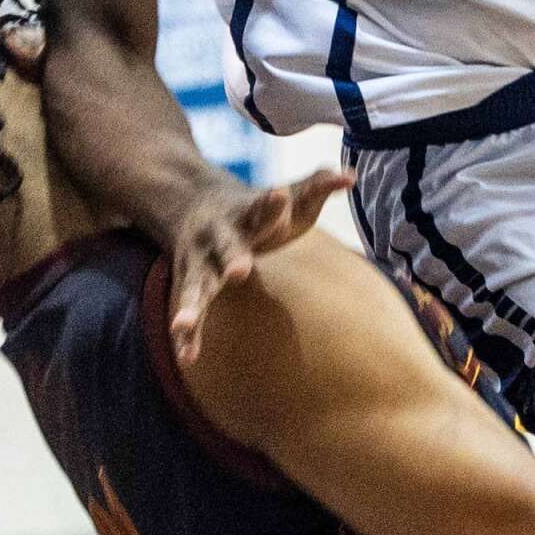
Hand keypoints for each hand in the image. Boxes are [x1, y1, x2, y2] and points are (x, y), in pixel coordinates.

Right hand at [164, 167, 354, 361]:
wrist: (191, 199)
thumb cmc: (257, 209)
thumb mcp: (287, 195)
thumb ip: (317, 186)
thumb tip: (351, 176)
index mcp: (245, 212)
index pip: (262, 206)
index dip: (271, 203)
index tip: (279, 195)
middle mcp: (218, 235)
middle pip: (226, 246)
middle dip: (232, 258)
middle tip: (239, 271)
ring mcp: (199, 260)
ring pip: (195, 284)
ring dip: (191, 305)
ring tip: (183, 325)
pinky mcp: (190, 282)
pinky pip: (190, 311)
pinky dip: (186, 335)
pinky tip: (188, 357)